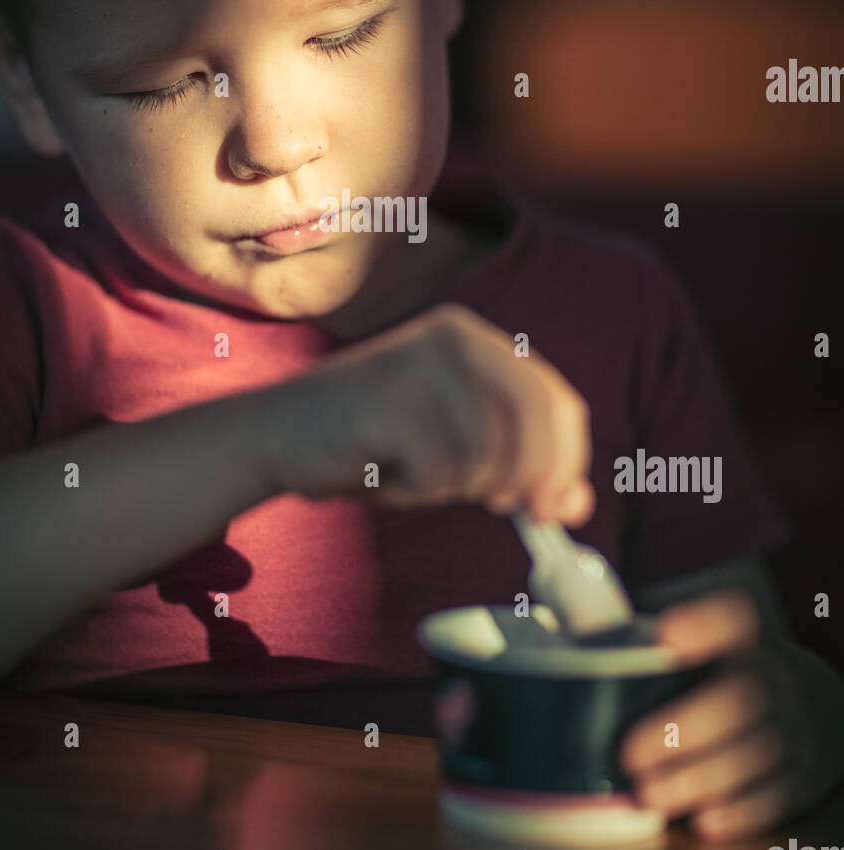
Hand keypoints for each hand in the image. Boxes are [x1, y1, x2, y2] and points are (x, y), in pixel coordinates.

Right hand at [261, 301, 594, 523]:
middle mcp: (455, 338)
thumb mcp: (453, 452)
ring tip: (410, 470)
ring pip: (485, 455)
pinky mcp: (389, 398)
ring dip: (451, 486)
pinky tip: (383, 468)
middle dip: (531, 478)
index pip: (554, 400)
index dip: (567, 460)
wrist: (274, 434)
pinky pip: (437, 471)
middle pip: (535, 419)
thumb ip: (515, 469)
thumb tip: (575, 504)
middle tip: (508, 511)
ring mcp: (420, 363)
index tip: (556, 509)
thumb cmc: (368, 442)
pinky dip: (415, 489)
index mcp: (475, 340)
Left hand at [617, 589, 840, 839]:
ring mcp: (788, 727)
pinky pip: (775, 793)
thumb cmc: (713, 673)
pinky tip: (703, 819)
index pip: (732, 619)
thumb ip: (624, 632)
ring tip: (649, 794)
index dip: (704, 624)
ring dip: (701, 777)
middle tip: (630, 755)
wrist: (793, 705)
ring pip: (755, 751)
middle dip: (685, 729)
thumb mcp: (687, 644)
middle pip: (740, 698)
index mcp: (739, 639)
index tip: (666, 637)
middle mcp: (770, 679)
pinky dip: (740, 809)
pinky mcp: (796, 774)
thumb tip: (550, 614)